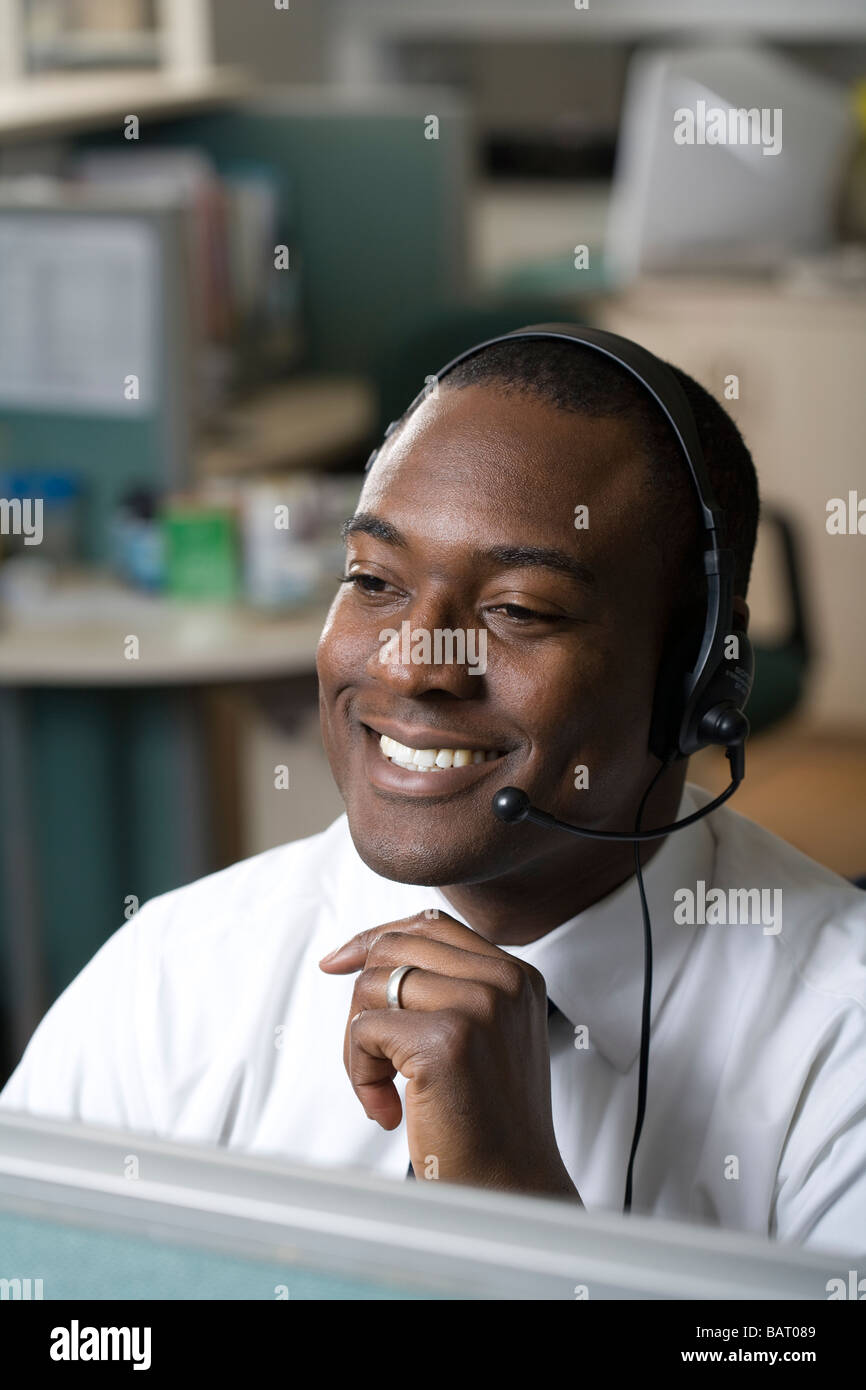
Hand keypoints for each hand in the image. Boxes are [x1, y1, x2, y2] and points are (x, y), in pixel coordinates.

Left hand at [319, 910, 580, 1200]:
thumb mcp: (486, 1037)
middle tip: (372, 1059)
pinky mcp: (445, 1042)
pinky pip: (364, 1030)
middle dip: (362, 1002)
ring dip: (359, 1047)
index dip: (375, 938)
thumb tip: (369, 952)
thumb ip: (450, 989)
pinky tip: (390, 1111)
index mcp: (516, 975)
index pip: (430, 925)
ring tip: (385, 1092)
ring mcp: (477, 1007)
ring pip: (371, 988)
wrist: (513, 1188)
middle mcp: (502, 982)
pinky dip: (360, 1074)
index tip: (338, 963)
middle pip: (393, 949)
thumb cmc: (490, 1124)